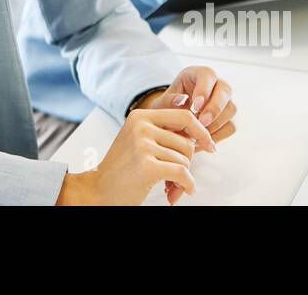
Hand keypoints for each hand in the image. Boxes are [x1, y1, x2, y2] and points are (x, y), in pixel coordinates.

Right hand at [56, 107, 213, 205]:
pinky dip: (186, 185)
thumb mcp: (138, 140)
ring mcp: (143, 145)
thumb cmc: (121, 170)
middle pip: (187, 142)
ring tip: (170, 185)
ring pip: (185, 160)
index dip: (201, 131)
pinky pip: (182, 174)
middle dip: (187, 163)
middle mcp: (141, 127)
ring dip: (183, 177)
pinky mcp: (147, 166)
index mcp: (140, 116)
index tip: (209, 144)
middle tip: (177, 176)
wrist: (98, 190)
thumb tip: (198, 133)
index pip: (184, 115)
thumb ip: (163, 132)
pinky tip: (180, 191)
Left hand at [138, 66, 236, 143]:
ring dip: (216, 123)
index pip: (207, 75)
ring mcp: (225, 101)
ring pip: (231, 108)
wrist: (173, 122)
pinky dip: (218, 135)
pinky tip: (202, 140)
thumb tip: (181, 100)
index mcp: (197, 74)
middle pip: (225, 89)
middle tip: (202, 122)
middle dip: (215, 107)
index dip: (204, 90)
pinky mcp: (228, 118)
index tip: (195, 106)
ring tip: (198, 133)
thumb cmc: (166, 108)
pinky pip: (231, 126)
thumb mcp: (161, 104)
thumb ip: (167, 101)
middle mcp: (215, 85)